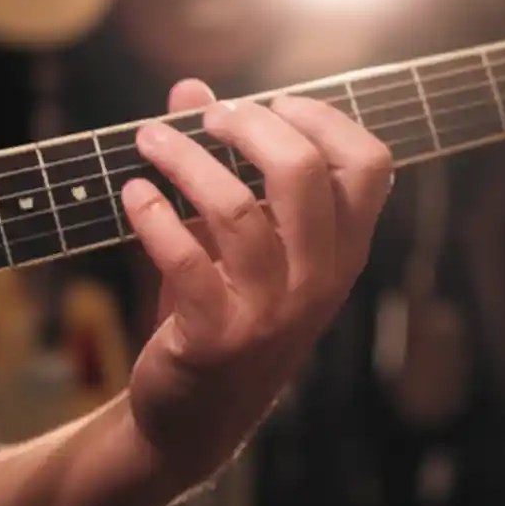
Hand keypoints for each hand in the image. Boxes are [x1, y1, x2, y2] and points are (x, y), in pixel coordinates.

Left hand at [120, 79, 392, 485]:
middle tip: (208, 118)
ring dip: (184, 160)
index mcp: (344, 250)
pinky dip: (153, 215)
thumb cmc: (227, 311)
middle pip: (304, 172)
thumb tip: (190, 88)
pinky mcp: (217, 336)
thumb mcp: (239, 240)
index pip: (370, 164)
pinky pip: (184, 259)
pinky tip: (133, 194)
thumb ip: (222, 164)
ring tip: (149, 139)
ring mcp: (272, 311)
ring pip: (236, 210)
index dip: (325, 118)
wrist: (199, 417)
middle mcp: (320, 279)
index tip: (275, 103)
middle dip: (250, 126)